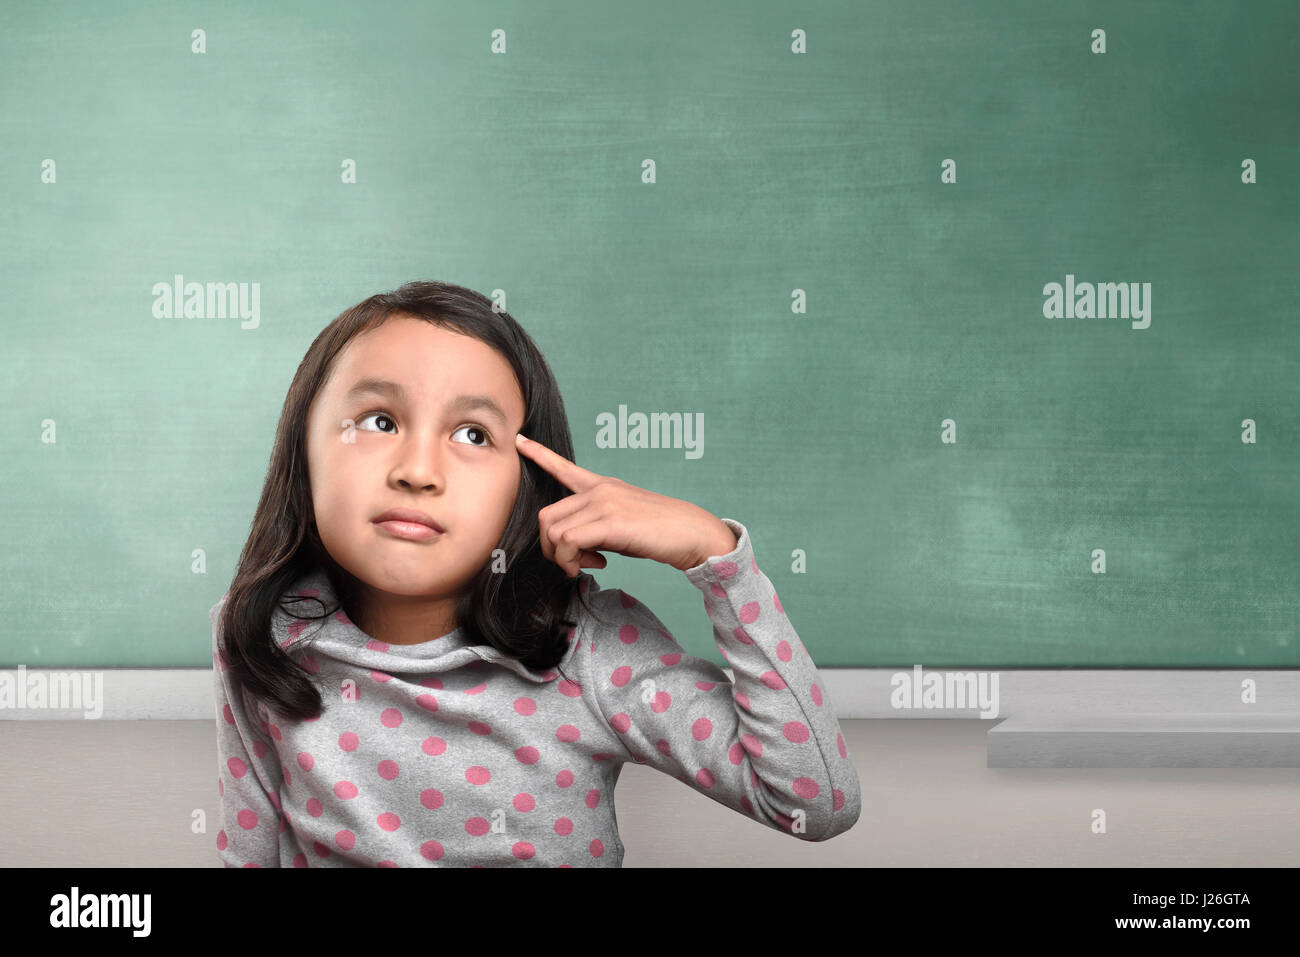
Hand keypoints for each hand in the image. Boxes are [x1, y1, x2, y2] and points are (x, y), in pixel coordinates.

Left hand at [514, 433, 736, 575]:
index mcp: (603, 487)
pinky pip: (568, 543)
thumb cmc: (661, 533)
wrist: (693, 533)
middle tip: (573, 562)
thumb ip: (596, 527)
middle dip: (550, 547)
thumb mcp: (622, 525)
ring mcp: (604, 504)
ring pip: (554, 532)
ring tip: (588, 565)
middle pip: (546, 515)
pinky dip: (572, 562)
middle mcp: (599, 490)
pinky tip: (596, 565)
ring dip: (563, 559)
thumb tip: (576, 548)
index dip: (539, 454)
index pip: (564, 467)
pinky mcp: (611, 523)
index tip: (520, 440)